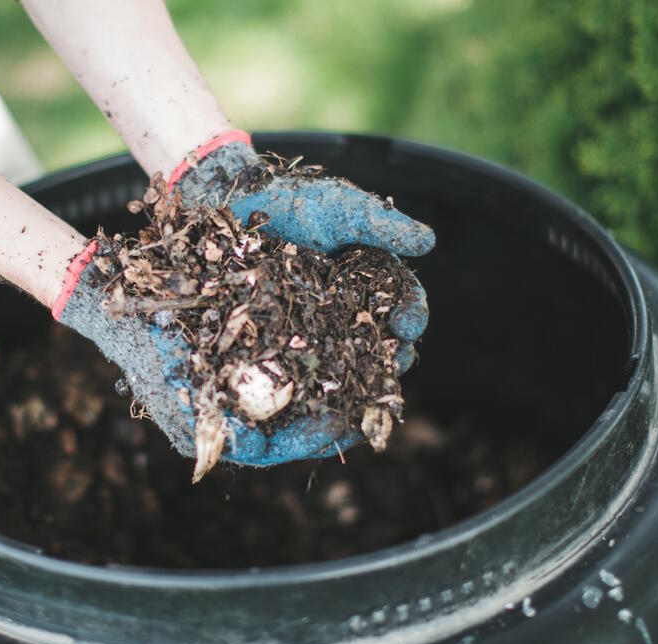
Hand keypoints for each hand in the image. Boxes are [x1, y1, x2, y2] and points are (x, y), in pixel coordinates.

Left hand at [170, 131, 433, 464]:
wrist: (230, 199)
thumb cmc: (290, 200)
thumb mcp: (339, 208)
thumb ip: (381, 224)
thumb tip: (426, 241)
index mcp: (366, 290)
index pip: (399, 311)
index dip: (408, 318)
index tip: (408, 324)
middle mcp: (342, 320)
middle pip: (373, 357)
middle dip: (382, 372)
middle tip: (385, 382)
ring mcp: (305, 340)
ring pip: (333, 385)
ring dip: (341, 409)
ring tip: (343, 423)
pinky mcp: (266, 355)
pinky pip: (284, 393)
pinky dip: (292, 414)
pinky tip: (295, 429)